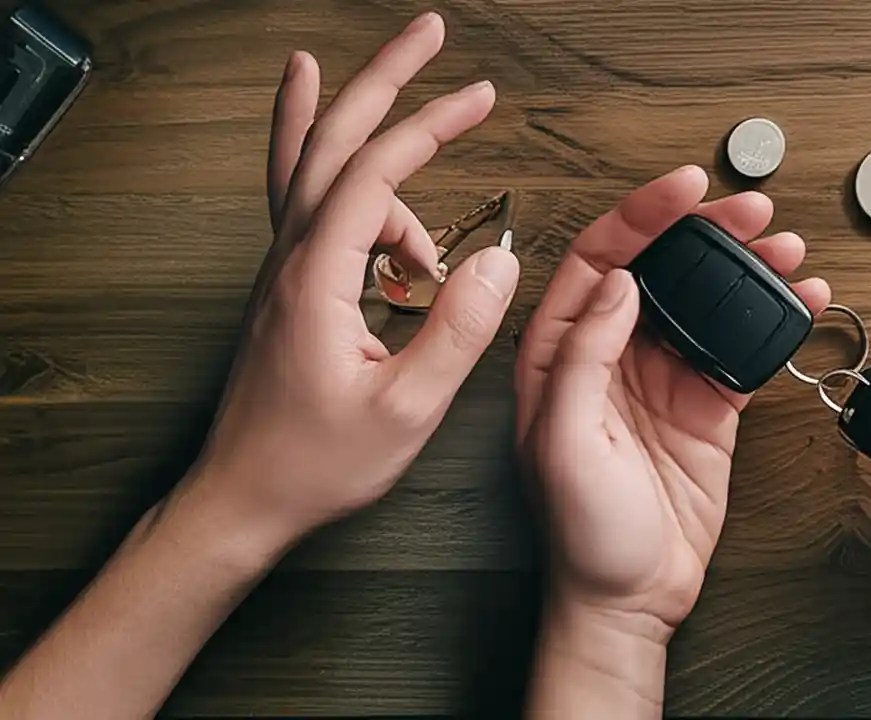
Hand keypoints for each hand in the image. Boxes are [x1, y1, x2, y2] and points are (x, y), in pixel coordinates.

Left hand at [190, 13, 517, 554]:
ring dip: (362, 118)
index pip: (375, 175)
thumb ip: (458, 332)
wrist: (243, 496)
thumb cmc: (314, 463)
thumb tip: (497, 262)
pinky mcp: (287, 286)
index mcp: (317, 281)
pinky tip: (343, 158)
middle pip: (330, 139)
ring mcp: (282, 269)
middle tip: (426, 32)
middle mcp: (290, 260)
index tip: (476, 96)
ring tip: (419, 103)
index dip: (429, 125)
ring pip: (312, 163)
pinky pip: (301, 198)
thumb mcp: (406, 409)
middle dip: (384, 78)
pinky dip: (324, 159)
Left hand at [516, 165, 830, 632]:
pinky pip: (741, 345)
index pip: (599, 258)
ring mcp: (662, 375)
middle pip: (660, 267)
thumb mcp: (566, 442)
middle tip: (752, 209)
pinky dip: (773, 318)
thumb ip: (586, 356)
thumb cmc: (581, 533)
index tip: (685, 188)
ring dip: (745, 267)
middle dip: (706, 231)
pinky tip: (801, 298)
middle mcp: (611, 354)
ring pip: (706, 298)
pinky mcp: (705, 403)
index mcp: (560, 353)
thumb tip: (618, 282)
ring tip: (787, 247)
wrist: (631, 597)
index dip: (641, 215)